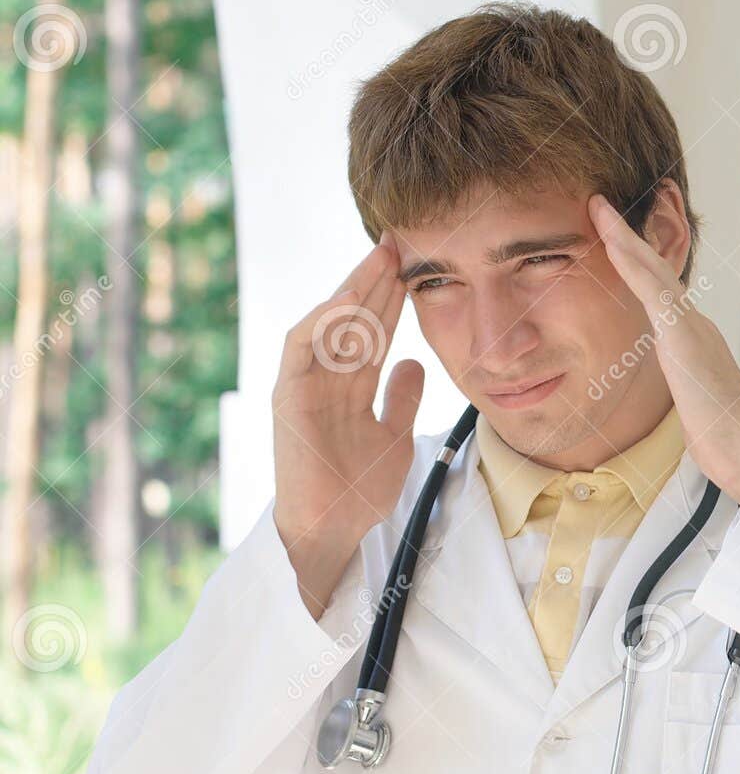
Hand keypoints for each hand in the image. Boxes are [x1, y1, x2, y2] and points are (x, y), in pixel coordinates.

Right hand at [271, 233, 421, 615]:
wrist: (332, 528)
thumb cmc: (358, 489)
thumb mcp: (394, 435)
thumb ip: (402, 398)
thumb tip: (415, 362)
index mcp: (349, 386)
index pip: (373, 332)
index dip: (393, 300)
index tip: (418, 268)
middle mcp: (325, 378)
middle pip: (353, 320)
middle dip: (376, 281)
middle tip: (402, 244)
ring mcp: (305, 384)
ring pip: (330, 324)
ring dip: (354, 290)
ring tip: (381, 259)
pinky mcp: (288, 395)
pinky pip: (301, 346)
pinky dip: (323, 321)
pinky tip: (349, 298)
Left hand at [588, 194, 739, 504]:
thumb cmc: (726, 443)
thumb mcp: (694, 408)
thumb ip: (682, 389)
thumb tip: (675, 391)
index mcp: (695, 341)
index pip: (659, 293)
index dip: (635, 264)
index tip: (613, 239)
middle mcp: (695, 326)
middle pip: (656, 272)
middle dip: (626, 236)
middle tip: (600, 205)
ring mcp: (692, 329)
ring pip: (653, 273)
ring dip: (623, 238)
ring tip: (598, 208)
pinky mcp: (686, 340)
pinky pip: (654, 293)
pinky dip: (633, 264)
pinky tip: (613, 242)